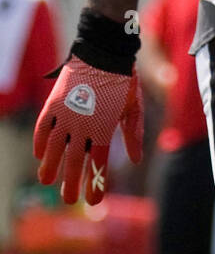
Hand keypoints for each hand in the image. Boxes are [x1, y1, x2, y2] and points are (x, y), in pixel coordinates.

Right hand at [33, 57, 143, 204]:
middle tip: (68, 200)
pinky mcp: (55, 102)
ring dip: (49, 165)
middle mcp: (83, 124)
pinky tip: (39, 154)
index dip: (94, 183)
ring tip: (45, 181)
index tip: (93, 202)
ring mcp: (67, 113)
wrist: (105, 51)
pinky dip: (40, 139)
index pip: (97, 163)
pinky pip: (44, 125)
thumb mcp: (134, 108)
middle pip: (73, 160)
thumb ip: (133, 135)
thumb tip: (136, 161)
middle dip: (70, 182)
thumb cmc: (124, 81)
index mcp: (104, 128)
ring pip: (54, 146)